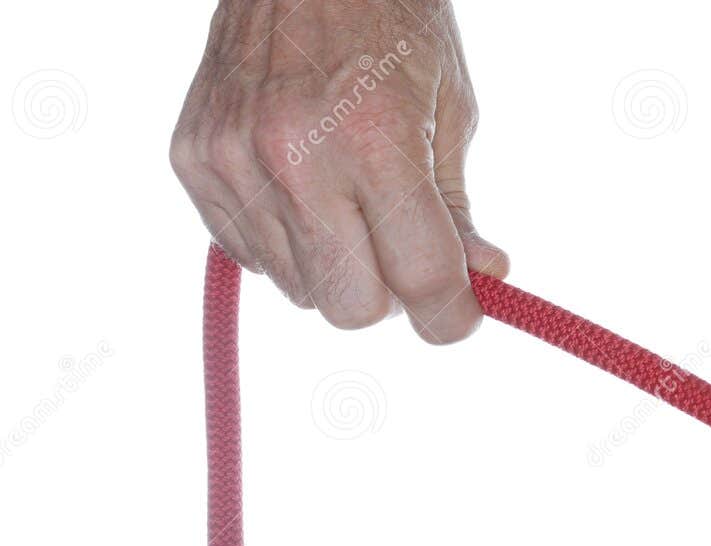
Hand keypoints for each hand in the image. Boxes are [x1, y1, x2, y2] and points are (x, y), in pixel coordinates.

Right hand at [170, 0, 507, 342]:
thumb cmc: (392, 25)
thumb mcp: (450, 111)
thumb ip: (457, 212)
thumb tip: (480, 284)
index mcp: (376, 142)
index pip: (422, 282)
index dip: (451, 316)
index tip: (458, 313)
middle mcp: (295, 157)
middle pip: (352, 310)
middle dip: (388, 296)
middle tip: (400, 250)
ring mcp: (234, 160)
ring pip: (300, 291)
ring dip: (334, 267)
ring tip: (346, 199)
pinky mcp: (193, 159)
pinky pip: (250, 254)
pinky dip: (284, 239)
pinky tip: (300, 184)